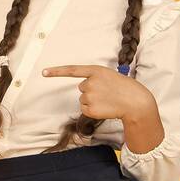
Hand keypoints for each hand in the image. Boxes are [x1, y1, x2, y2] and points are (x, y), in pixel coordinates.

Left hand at [40, 64, 154, 120]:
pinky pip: (85, 109)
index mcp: (96, 71)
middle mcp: (90, 82)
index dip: (57, 71)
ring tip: (108, 100)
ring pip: (83, 99)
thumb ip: (95, 78)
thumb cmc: (124, 88)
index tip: (43, 72)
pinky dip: (93, 110)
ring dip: (93, 100)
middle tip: (107, 92)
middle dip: (92, 90)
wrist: (136, 102)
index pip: (72, 70)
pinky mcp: (90, 109)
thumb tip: (83, 87)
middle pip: (82, 88)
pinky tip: (105, 107)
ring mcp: (90, 96)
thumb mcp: (110, 76)